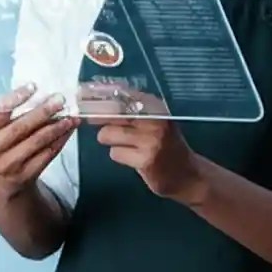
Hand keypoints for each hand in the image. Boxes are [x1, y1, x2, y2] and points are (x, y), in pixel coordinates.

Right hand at [0, 83, 78, 200]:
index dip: (17, 98)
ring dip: (56, 127)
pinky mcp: (26, 175)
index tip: (34, 86)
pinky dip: (60, 140)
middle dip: (43, 112)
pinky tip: (68, 130)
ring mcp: (8, 165)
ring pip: (37, 141)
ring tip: (70, 115)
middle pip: (20, 127)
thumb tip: (39, 93)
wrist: (3, 181)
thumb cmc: (0, 145)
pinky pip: (47, 154)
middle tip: (59, 100)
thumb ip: (10, 113)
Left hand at [83, 86, 206, 204]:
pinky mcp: (145, 160)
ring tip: (127, 147)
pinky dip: (120, 156)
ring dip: (111, 142)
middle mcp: (154, 120)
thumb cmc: (168, 146)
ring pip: (107, 134)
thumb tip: (98, 99)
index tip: (83, 96)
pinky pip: (115, 153)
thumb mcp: (155, 122)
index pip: (120, 95)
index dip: (99, 97)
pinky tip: (135, 159)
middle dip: (98, 120)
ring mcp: (150, 140)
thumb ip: (132, 111)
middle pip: (109, 114)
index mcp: (156, 107)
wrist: (189, 175)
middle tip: (94, 122)